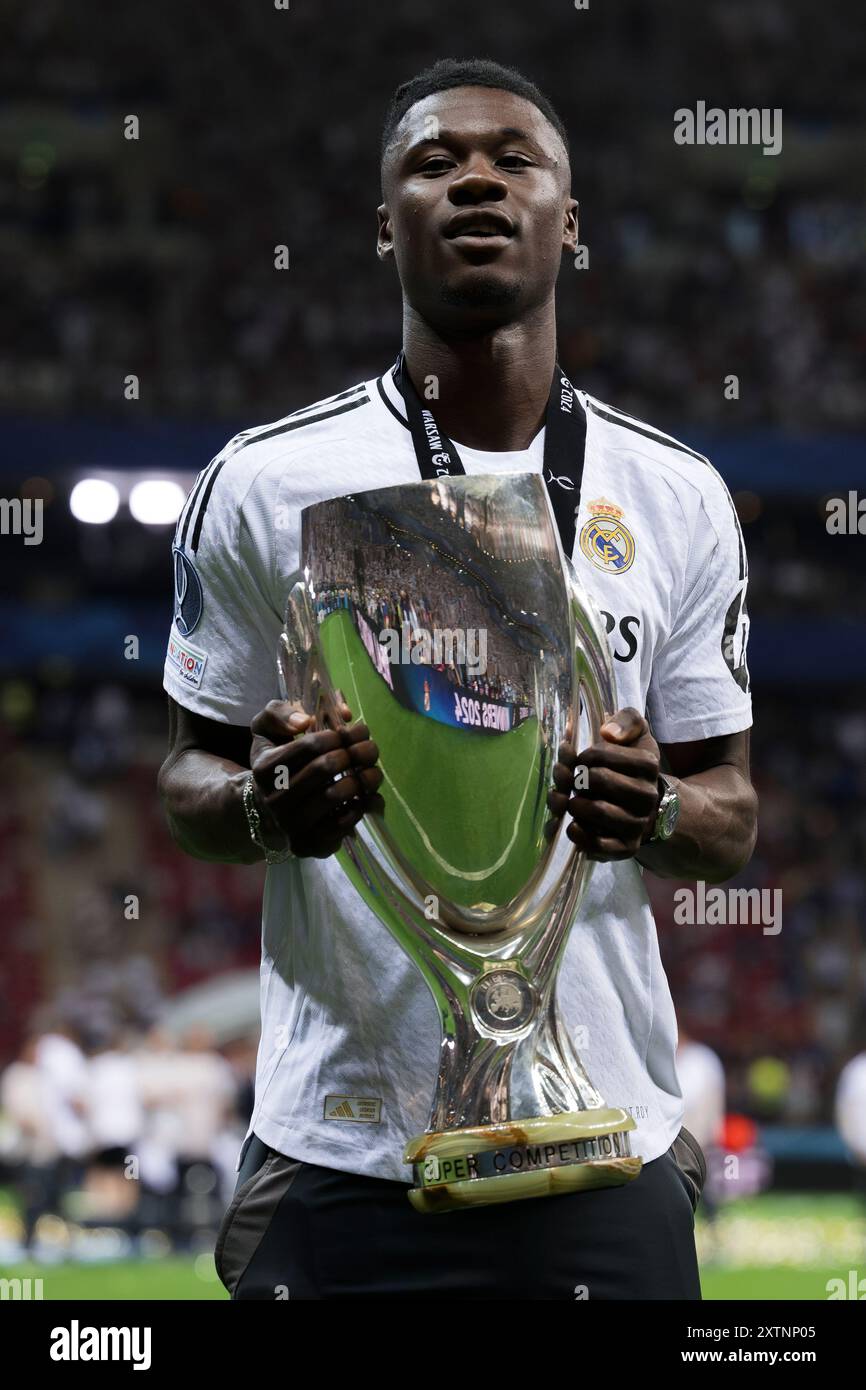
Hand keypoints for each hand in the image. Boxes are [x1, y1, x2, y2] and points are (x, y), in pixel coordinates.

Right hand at [248, 696, 382, 858]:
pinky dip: (364, 807)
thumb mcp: (264, 733)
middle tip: (370, 748)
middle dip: (357, 752)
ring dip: (366, 779)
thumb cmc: (273, 765)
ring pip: (338, 795)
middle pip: (328, 767)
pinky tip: (369, 796)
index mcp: (265, 769)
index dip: (339, 734)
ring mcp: (292, 826)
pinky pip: (345, 824)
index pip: (312, 744)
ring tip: (374, 770)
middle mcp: (275, 799)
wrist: (262, 811)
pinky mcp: (309, 845)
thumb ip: (278, 714)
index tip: (352, 731)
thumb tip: (305, 721)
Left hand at [548, 707, 660, 861]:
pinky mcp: (627, 847)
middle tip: (566, 778)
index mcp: (648, 764)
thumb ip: (628, 720)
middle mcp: (646, 795)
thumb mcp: (637, 735)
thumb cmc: (632, 766)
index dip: (582, 755)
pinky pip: (600, 845)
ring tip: (565, 798)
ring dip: (571, 803)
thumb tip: (607, 732)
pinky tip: (571, 825)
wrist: (649, 805)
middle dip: (572, 777)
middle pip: (597, 780)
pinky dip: (579, 835)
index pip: (601, 755)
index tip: (579, 759)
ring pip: (597, 811)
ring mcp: (637, 823)